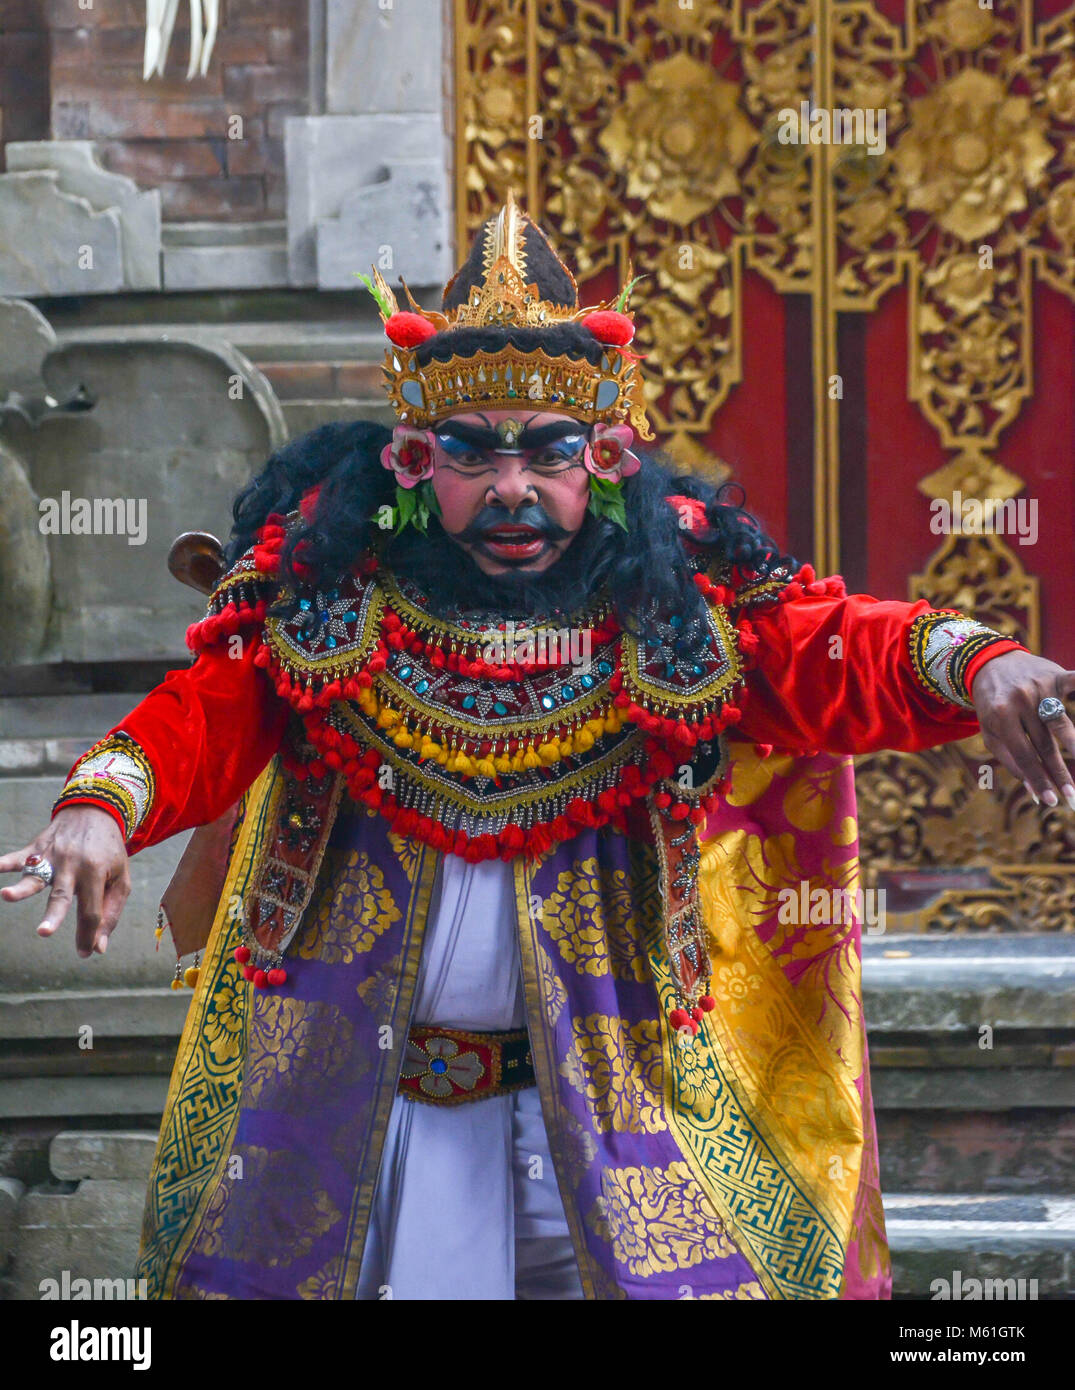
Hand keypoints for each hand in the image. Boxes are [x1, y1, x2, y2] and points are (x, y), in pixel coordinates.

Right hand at [0, 807, 130, 956]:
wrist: (96, 812)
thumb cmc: (109, 853)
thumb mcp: (121, 879)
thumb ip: (110, 913)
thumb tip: (98, 948)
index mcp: (96, 874)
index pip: (91, 910)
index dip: (87, 934)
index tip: (85, 953)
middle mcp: (73, 865)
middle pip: (61, 895)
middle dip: (53, 915)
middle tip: (44, 932)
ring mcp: (53, 855)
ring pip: (35, 875)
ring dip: (21, 888)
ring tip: (6, 896)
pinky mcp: (37, 847)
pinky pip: (18, 856)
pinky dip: (5, 862)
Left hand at [970, 651, 1074, 808]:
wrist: (990, 662)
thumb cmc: (993, 704)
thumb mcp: (990, 732)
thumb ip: (1010, 759)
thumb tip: (1034, 790)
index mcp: (1001, 716)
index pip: (1023, 755)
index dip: (1037, 779)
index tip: (1051, 801)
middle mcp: (1021, 700)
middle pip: (1045, 744)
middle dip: (1059, 773)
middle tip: (1072, 797)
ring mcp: (1039, 687)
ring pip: (1061, 723)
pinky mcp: (1056, 675)